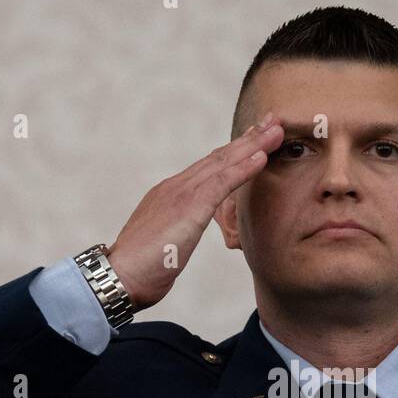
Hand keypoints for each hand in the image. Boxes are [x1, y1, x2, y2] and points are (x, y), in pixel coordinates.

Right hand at [105, 112, 281, 311]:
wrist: (120, 276)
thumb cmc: (142, 268)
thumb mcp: (167, 242)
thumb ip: (179, 230)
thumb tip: (185, 232)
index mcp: (172, 194)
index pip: (209, 167)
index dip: (235, 151)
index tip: (256, 139)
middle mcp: (176, 187)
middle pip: (219, 157)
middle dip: (249, 139)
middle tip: (274, 122)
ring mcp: (181, 194)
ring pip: (223, 163)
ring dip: (253, 146)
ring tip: (276, 131)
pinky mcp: (188, 208)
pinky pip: (221, 184)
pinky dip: (242, 169)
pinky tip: (261, 158)